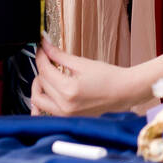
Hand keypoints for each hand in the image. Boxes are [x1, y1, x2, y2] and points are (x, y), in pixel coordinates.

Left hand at [30, 36, 145, 116]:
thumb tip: (44, 45)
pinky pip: (46, 110)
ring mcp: (65, 115)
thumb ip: (59, 55)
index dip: (41, 56)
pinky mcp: (67, 118)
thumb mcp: (82, 63)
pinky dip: (44, 100)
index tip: (42, 48)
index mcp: (69, 90)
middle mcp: (64, 105)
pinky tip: (47, 92)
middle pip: (41, 83)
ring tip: (50, 75)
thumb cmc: (109, 77)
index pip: (44, 70)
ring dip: (41, 84)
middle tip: (49, 58)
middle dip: (42, 68)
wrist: (124, 92)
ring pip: (38, 98)